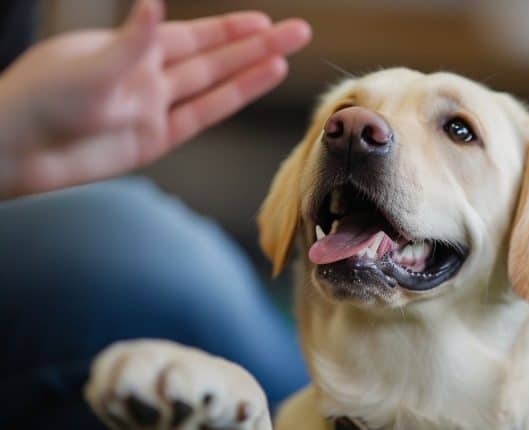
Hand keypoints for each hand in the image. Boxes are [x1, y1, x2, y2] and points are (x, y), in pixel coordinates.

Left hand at [0, 0, 310, 197]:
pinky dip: (230, 100)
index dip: (231, 29)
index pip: (194, 36)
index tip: (266, 22)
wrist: (17, 152)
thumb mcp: (87, 67)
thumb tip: (155, 2)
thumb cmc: (39, 100)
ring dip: (251, 72)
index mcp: (131, 49)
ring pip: (215, 86)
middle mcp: (150, 77)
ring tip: (285, 60)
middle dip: (256, 45)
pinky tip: (255, 83)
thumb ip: (132, 42)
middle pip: (215, 58)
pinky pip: (202, 115)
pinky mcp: (155, 140)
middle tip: (297, 32)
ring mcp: (155, 108)